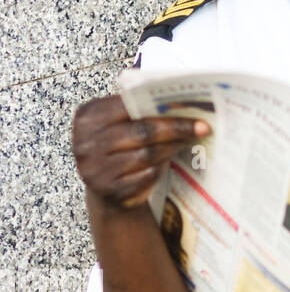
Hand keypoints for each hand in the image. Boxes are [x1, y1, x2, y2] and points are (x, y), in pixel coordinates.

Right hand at [72, 95, 208, 209]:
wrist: (107, 188)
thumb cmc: (121, 147)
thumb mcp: (121, 123)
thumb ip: (138, 109)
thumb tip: (182, 101)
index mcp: (88, 117)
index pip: (128, 105)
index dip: (161, 105)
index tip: (189, 104)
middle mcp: (85, 143)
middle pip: (142, 131)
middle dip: (176, 127)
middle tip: (202, 126)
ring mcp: (95, 169)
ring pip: (147, 154)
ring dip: (174, 146)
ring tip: (190, 140)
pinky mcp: (110, 191)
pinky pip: (147, 175)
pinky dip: (163, 167)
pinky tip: (173, 161)